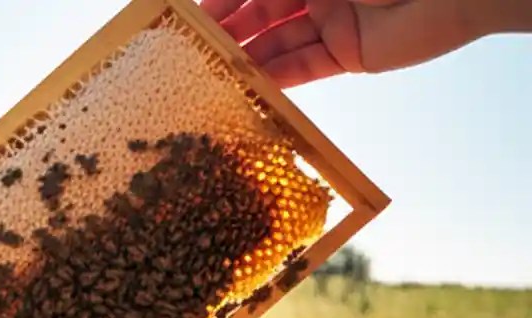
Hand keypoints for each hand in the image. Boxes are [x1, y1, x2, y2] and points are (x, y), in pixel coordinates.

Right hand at [200, 0, 531, 87]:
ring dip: (248, 60)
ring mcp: (333, 23)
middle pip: (261, 16)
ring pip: (279, 43)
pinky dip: (278, 78)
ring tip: (213, 78)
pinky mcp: (350, 54)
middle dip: (228, 34)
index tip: (190, 21)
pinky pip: (305, 67)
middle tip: (193, 55)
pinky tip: (249, 87)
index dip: (221, 3)